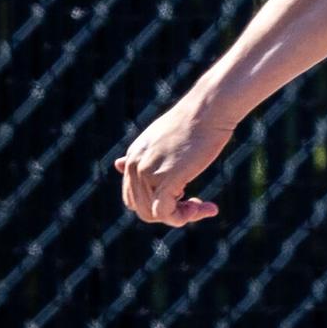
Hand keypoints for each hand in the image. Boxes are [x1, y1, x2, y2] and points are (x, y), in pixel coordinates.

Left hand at [114, 102, 231, 226]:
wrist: (208, 109)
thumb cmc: (195, 120)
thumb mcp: (161, 138)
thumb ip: (143, 156)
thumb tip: (118, 164)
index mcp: (134, 157)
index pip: (134, 196)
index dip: (158, 202)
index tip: (187, 197)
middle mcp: (135, 166)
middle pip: (140, 208)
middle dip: (169, 212)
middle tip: (196, 204)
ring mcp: (148, 173)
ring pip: (153, 215)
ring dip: (180, 216)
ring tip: (203, 207)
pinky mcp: (165, 180)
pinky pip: (165, 213)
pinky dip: (184, 217)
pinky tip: (206, 208)